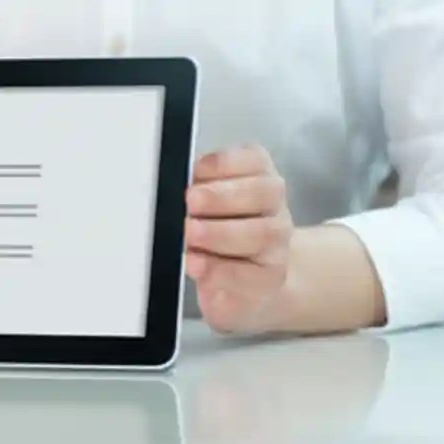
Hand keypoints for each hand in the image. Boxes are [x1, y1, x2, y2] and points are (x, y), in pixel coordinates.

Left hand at [185, 144, 294, 333]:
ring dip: (220, 233)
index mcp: (258, 178)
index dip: (224, 163)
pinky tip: (198, 264)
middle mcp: (272, 208)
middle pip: (261, 193)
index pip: (253, 160)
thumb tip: (167, 189)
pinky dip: (219, 270)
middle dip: (221, 197)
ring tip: (191, 235)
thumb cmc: (218, 236)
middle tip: (190, 203)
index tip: (195, 171)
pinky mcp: (269, 280)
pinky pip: (249, 275)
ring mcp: (276, 245)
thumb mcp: (205, 206)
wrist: (250, 283)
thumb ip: (195, 192)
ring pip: (260, 234)